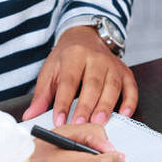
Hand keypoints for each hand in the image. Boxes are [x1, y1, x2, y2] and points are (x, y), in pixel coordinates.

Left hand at [22, 25, 138, 126]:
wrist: (85, 37)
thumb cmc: (67, 58)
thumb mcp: (50, 71)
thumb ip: (41, 95)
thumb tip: (30, 116)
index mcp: (74, 56)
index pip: (69, 81)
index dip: (64, 102)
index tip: (59, 120)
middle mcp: (95, 58)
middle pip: (92, 84)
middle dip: (86, 106)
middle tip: (80, 124)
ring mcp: (112, 65)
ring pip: (112, 86)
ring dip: (106, 106)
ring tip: (99, 122)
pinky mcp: (125, 72)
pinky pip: (131, 87)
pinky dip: (129, 102)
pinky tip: (124, 114)